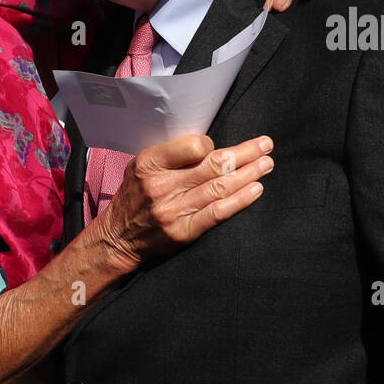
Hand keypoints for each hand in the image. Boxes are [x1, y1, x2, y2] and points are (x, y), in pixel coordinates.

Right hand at [92, 134, 273, 269]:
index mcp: (149, 164)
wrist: (116, 238)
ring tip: (267, 164)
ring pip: (219, 187)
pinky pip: (217, 213)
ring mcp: (172, 211)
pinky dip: (240, 200)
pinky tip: (256, 190)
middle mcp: (161, 186)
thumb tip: (212, 145)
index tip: (221, 147)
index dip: (213, 145)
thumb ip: (172, 156)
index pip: (192, 146)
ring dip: (249, 174)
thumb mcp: (142, 167)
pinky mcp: (183, 231)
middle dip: (245, 153)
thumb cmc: (136, 195)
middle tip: (266, 145)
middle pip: (213, 165)